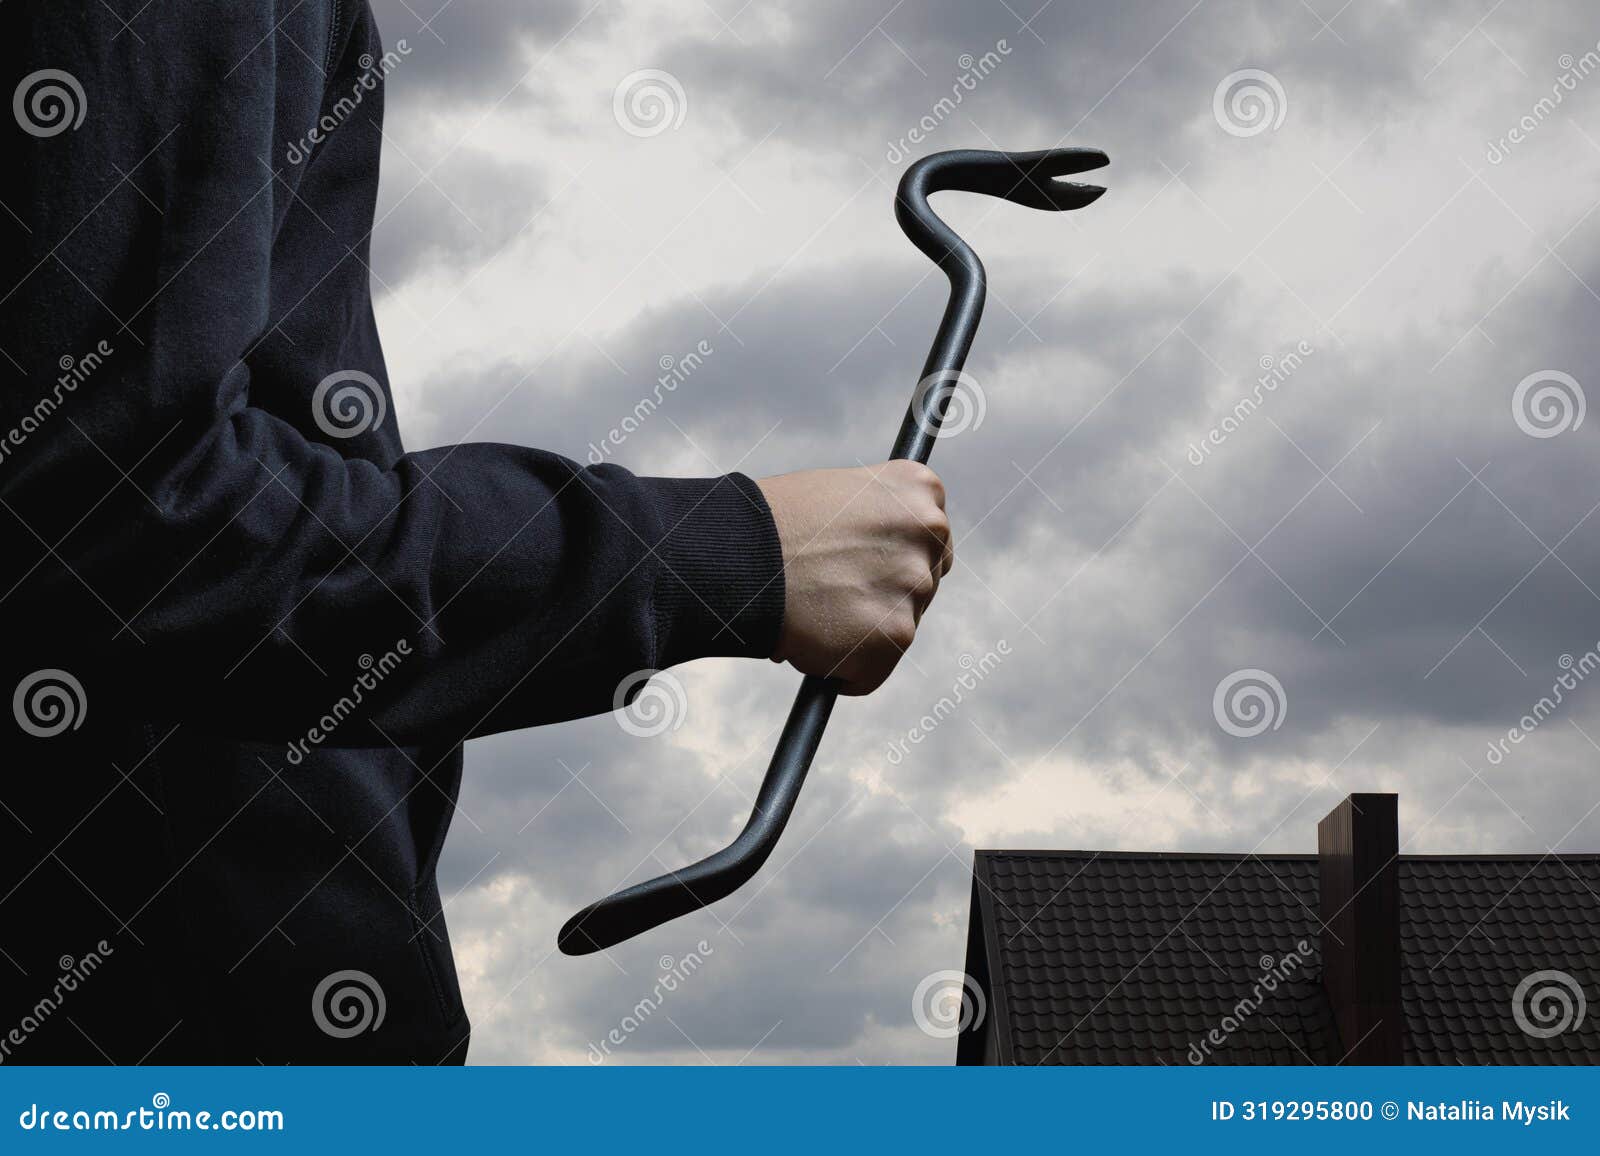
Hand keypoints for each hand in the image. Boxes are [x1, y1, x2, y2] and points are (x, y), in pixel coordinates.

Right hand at [756, 461, 952, 694]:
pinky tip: (811, 643)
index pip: (930, 540)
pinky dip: (844, 671)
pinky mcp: (896, 634)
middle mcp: (929, 530)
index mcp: (919, 490)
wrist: (735, 553)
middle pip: (922, 584)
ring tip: (813, 612)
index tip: (862, 568)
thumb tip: (887, 562)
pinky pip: (872, 670)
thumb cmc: (772, 523)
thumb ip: (878, 519)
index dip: (890, 559)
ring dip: (859, 633)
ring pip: (897, 628)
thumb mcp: (840, 494)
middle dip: (882, 597)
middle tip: (831, 594)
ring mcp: (915, 583)